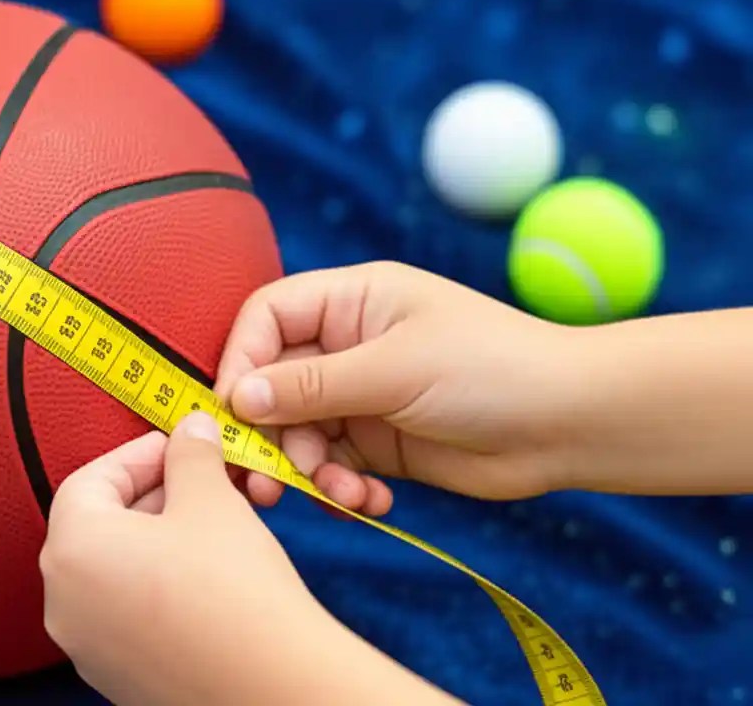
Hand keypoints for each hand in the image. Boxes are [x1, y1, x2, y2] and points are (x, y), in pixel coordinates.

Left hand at [40, 411, 458, 705]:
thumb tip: (190, 428)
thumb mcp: (212, 501)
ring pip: (114, 571)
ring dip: (156, 540)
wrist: (273, 686)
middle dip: (153, 496)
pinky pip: (126, 614)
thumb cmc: (236, 591)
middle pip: (99, 526)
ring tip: (211, 525)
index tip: (179, 445)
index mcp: (71, 551)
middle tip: (201, 479)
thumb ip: (190, 454)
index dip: (139, 454)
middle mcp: (64, 603)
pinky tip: (206, 578)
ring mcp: (86, 646)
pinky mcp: (116, 676)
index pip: (91, 480)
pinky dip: (156, 586)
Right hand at [214, 261, 584, 509]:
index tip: (233, 411)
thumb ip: (310, 386)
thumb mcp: (393, 370)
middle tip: (265, 480)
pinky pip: (332, 467)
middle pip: (271, 383)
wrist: (571, 425)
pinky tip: (370, 503)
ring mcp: (362, 395)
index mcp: (353, 300)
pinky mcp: (378, 443)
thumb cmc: (492, 370)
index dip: (240, 360)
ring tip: (337, 495)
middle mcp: (349, 345)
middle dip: (267, 434)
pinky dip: (339, 489)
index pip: (267, 318)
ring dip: (307, 471)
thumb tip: (234, 397)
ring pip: (298, 433)